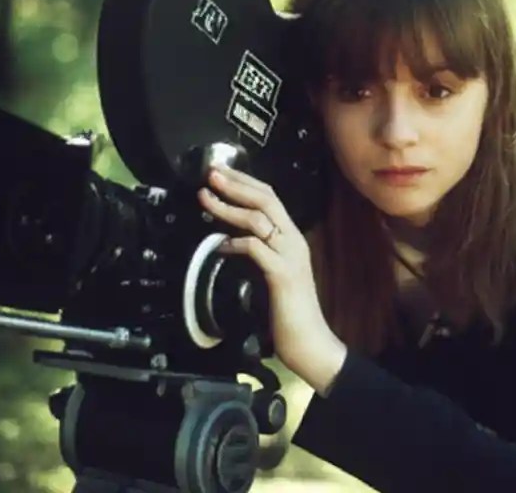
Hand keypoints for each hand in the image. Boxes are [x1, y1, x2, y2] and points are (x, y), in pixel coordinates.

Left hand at [198, 165, 346, 393]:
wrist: (309, 342)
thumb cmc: (288, 312)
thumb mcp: (272, 274)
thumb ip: (259, 254)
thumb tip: (230, 240)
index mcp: (291, 238)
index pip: (270, 198)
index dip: (245, 182)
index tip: (221, 174)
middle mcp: (294, 241)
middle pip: (266, 199)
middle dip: (236, 184)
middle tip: (211, 174)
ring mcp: (290, 256)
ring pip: (259, 219)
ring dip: (229, 207)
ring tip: (206, 200)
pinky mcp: (283, 275)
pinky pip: (256, 249)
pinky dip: (235, 242)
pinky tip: (220, 246)